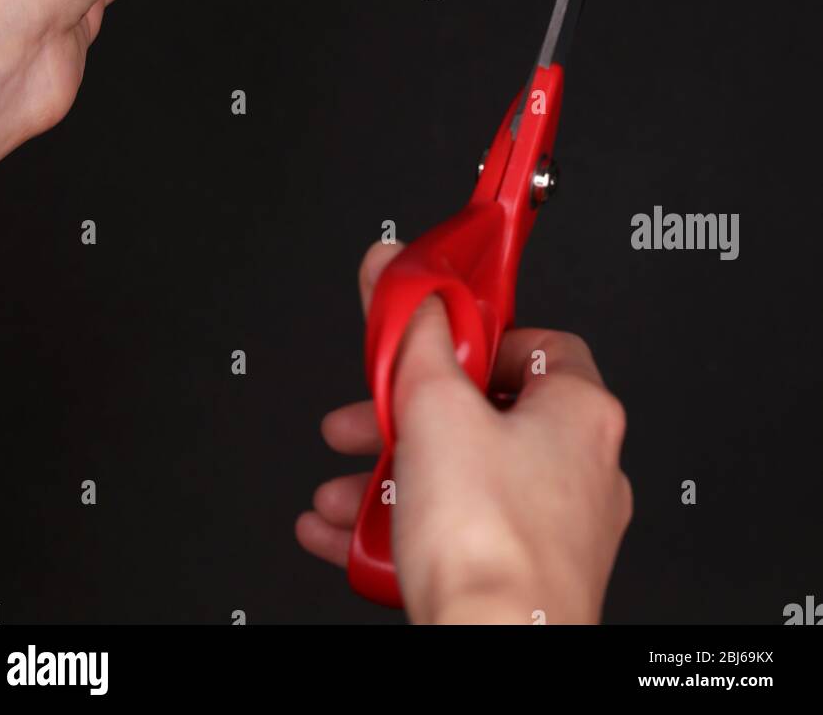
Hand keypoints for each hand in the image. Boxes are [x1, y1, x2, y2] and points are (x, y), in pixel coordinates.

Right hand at [296, 241, 632, 623]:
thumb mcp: (431, 404)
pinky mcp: (528, 575)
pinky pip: (459, 532)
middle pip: (483, 413)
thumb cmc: (490, 545)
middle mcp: (583, 467)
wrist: (494, 651)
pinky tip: (343, 531)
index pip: (533, 341)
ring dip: (390, 474)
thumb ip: (410, 331)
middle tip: (366, 418)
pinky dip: (402, 523)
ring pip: (463, 478)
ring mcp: (559, 528)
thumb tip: (401, 274)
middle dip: (405, 416)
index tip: (424, 339)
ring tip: (342, 486)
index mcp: (580, 410)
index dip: (471, 337)